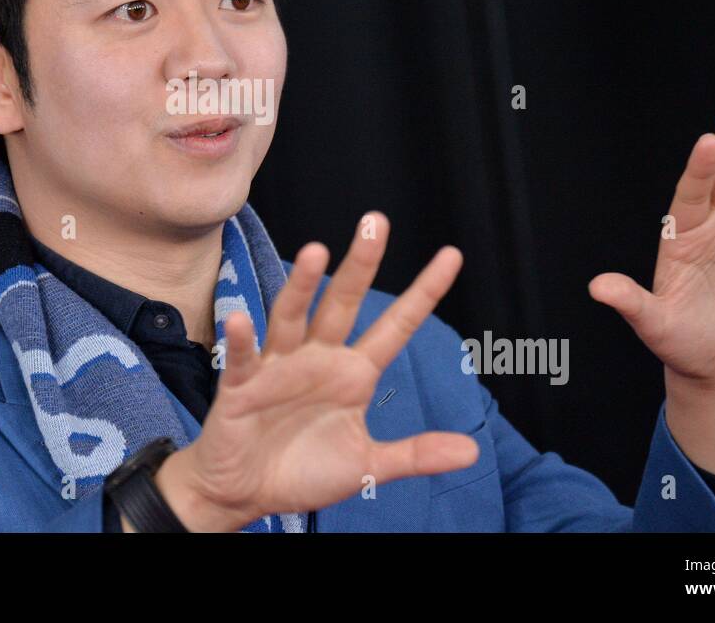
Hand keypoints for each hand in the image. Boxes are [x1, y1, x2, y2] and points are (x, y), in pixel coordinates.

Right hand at [152, 212, 479, 530]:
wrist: (245, 493)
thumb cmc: (303, 470)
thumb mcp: (367, 466)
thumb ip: (415, 454)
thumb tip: (473, 452)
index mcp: (354, 374)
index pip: (396, 326)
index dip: (423, 292)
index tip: (452, 255)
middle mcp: (319, 359)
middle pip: (342, 303)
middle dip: (360, 265)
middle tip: (377, 222)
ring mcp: (279, 368)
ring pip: (293, 317)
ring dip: (303, 286)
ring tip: (318, 252)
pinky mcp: (242, 387)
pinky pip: (244, 359)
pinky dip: (243, 339)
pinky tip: (242, 319)